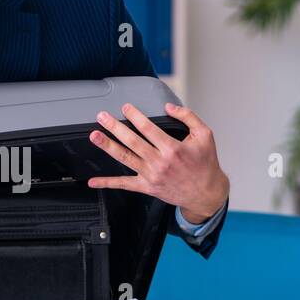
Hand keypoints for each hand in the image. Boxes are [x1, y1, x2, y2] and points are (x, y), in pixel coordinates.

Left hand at [86, 102, 228, 222]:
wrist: (206, 193)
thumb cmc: (205, 163)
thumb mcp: (205, 135)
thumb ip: (188, 117)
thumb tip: (169, 106)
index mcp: (173, 148)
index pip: (148, 128)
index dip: (134, 116)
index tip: (125, 107)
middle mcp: (159, 162)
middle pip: (132, 141)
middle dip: (115, 127)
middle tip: (102, 116)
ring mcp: (151, 175)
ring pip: (125, 158)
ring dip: (108, 146)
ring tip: (94, 136)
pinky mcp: (147, 187)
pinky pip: (124, 184)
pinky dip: (108, 183)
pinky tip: (93, 181)